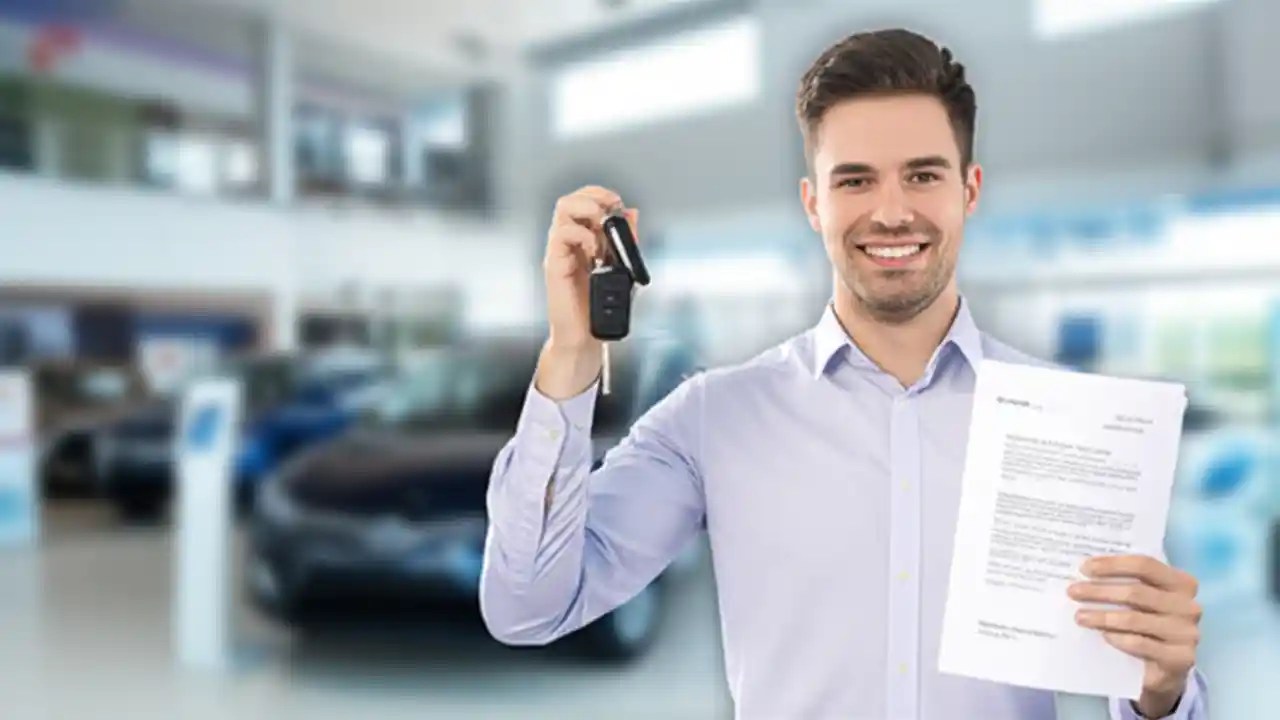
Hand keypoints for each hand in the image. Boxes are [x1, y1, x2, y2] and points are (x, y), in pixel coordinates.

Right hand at [542, 185, 638, 350]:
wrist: (584, 336)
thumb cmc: (598, 305)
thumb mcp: (622, 266)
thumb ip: (627, 240)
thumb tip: (633, 213)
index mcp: (581, 239)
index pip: (582, 202)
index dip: (599, 194)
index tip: (617, 202)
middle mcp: (567, 242)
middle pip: (569, 200)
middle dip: (592, 197)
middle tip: (609, 209)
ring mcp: (559, 251)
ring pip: (562, 210)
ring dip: (586, 210)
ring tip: (601, 225)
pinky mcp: (554, 264)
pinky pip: (561, 235)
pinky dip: (582, 235)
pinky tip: (594, 250)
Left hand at [1069, 555, 1201, 717]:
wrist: (1166, 668)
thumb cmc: (1149, 624)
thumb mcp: (1141, 601)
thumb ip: (1124, 584)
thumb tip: (1085, 572)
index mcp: (1182, 583)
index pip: (1145, 565)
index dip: (1112, 565)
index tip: (1084, 568)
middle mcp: (1189, 606)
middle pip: (1136, 592)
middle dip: (1099, 591)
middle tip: (1073, 592)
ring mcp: (1187, 633)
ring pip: (1135, 619)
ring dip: (1102, 616)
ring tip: (1079, 616)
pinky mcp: (1181, 658)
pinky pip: (1141, 644)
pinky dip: (1118, 638)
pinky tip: (1102, 635)